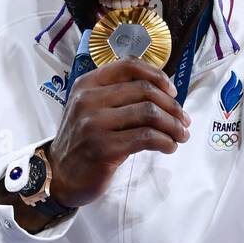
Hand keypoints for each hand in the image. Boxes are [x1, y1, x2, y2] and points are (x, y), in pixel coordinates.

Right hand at [48, 58, 190, 208]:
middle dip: (172, 106)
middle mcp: (88, 100)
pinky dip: (165, 141)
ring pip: (149, 113)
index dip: (157, 76)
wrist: (59, 176)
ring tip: (181, 136)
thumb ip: (116, 95)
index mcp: (87, 84)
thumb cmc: (82, 142)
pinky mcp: (103, 148)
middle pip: (145, 91)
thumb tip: (162, 93)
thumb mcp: (90, 109)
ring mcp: (94, 124)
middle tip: (184, 121)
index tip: (172, 92)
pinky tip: (169, 147)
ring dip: (173, 125)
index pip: (129, 66)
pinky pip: (146, 138)